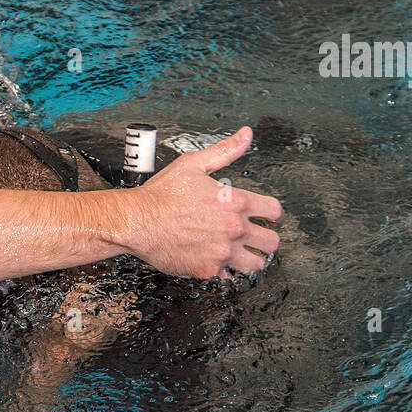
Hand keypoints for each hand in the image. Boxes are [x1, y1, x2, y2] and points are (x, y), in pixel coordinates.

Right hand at [121, 126, 282, 278]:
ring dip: (251, 258)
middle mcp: (234, 229)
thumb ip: (224, 151)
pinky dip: (224, 271)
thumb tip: (246, 135)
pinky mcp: (208, 269)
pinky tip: (216, 261)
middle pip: (272, 242)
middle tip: (256, 238)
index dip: (273, 214)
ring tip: (242, 254)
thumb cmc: (161, 194)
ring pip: (257, 264)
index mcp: (235, 202)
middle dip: (266, 239)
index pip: (274, 211)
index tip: (268, 218)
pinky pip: (228, 277)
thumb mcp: (193, 164)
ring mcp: (222, 252)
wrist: (136, 221)